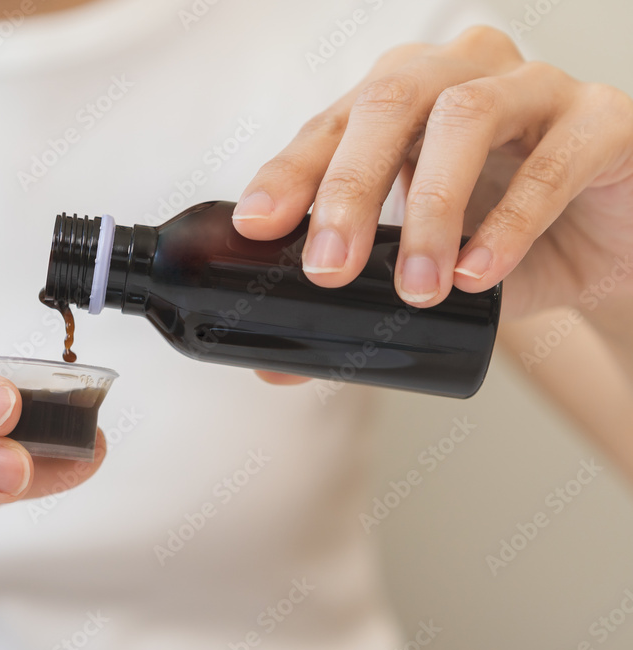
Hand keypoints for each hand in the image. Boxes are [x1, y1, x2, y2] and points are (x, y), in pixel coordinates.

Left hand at [232, 27, 632, 383]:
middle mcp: (460, 74)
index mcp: (402, 99)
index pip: (333, 123)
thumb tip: (274, 367)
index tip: (259, 225)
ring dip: (430, 208)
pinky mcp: (601, 121)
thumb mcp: (417, 270)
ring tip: (416, 288)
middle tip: (329, 268)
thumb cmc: (503, 240)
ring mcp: (534, 87)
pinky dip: (510, 223)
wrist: (607, 249)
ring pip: (464, 118)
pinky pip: (552, 161)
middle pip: (388, 103)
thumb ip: (352, 307)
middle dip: (349, 188)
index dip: (292, 171)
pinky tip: (479, 273)